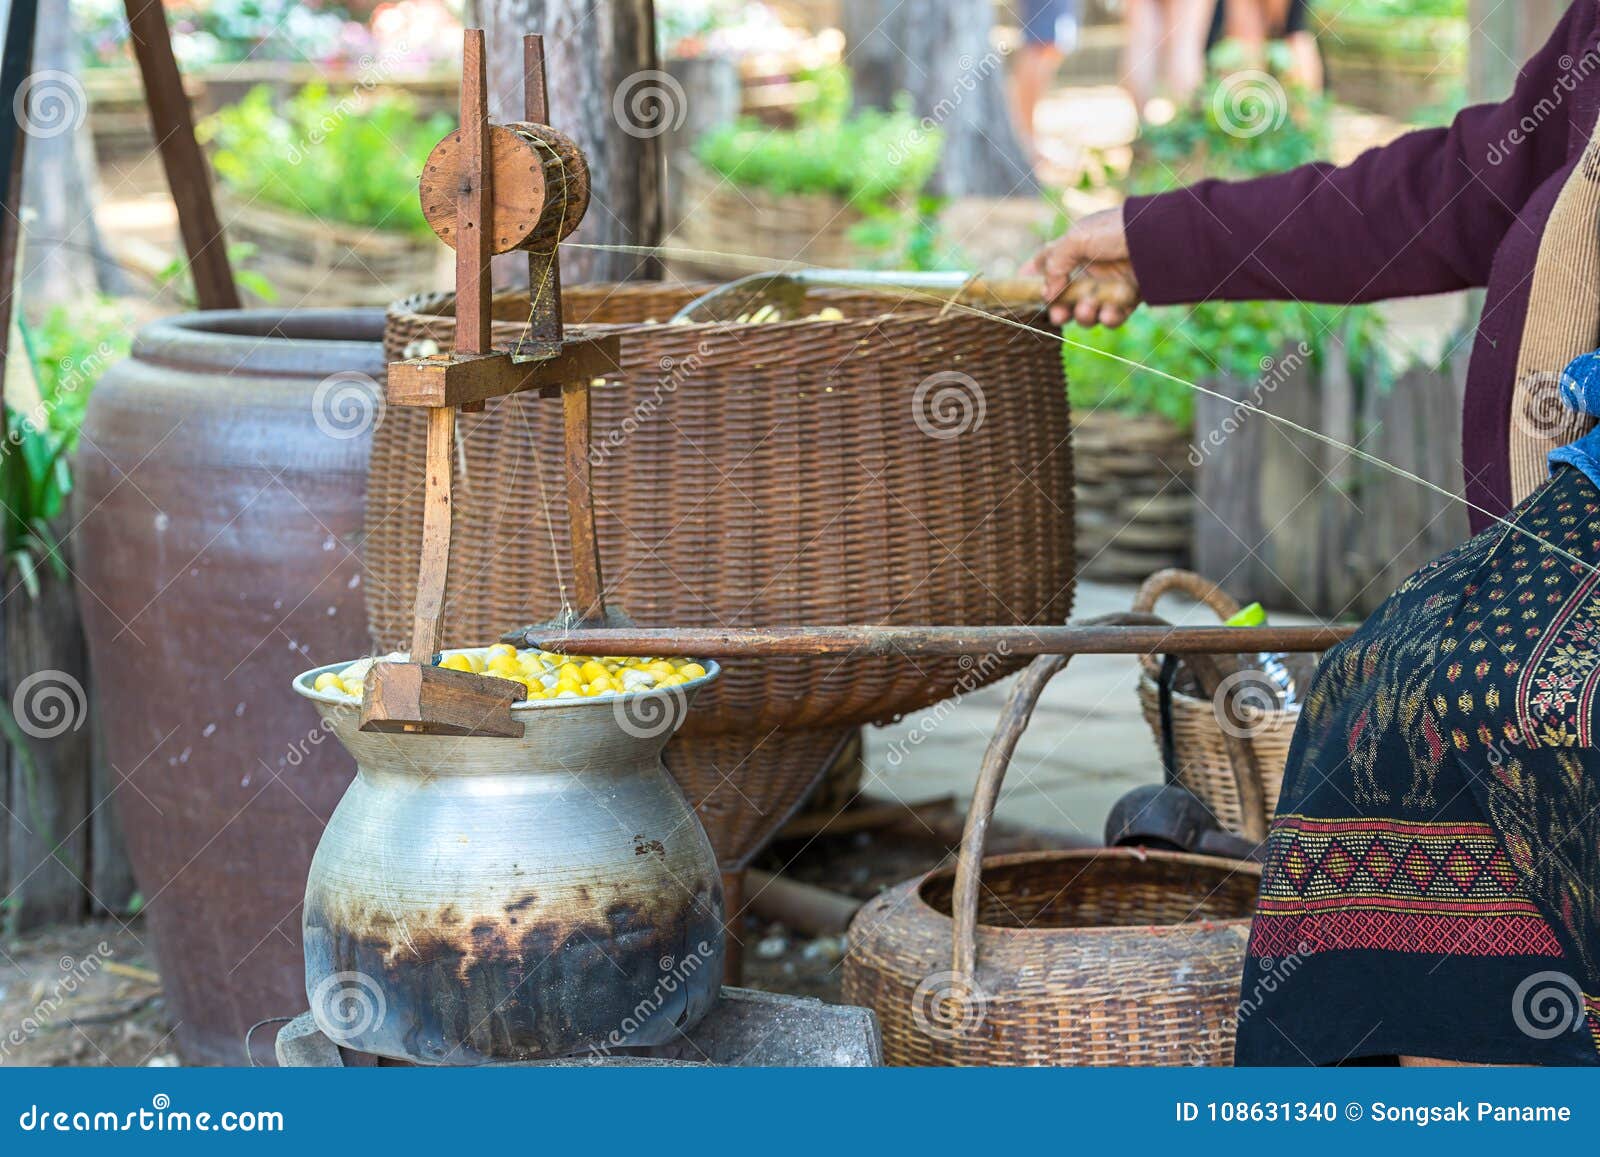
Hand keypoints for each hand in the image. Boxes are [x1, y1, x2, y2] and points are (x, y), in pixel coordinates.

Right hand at [1023, 207, 1141, 327]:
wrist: (1160, 236)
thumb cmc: (1115, 230)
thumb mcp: (1077, 239)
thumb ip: (1055, 265)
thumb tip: (1046, 294)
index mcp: (1074, 249)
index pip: (1047, 264)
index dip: (1032, 278)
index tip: (1020, 292)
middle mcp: (1090, 268)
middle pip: (1065, 297)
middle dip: (1059, 309)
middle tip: (1059, 315)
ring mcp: (1109, 284)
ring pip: (1087, 311)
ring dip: (1084, 315)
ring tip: (1090, 309)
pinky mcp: (1129, 297)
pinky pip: (1113, 315)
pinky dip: (1109, 317)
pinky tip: (1110, 312)